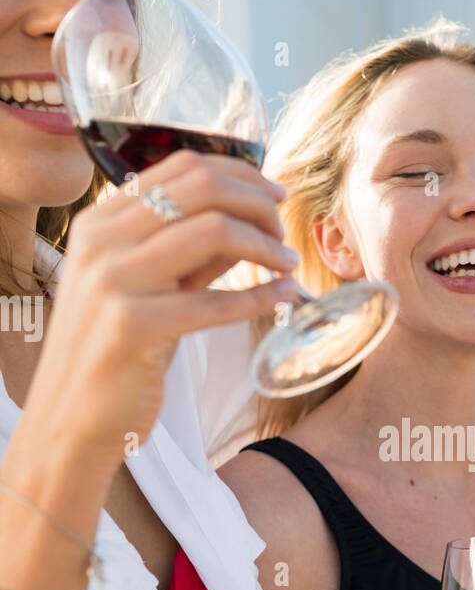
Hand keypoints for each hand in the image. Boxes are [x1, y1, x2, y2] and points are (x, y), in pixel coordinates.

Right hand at [25, 151, 299, 472]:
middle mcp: (102, 241)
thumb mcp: (147, 289)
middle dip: (258, 204)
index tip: (275, 194)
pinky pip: (215, 301)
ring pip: (213, 232)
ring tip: (289, 264)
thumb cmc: (114, 355)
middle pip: (202, 188)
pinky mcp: (133, 326)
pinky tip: (283, 297)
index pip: (182, 167)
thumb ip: (190, 253)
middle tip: (284, 231)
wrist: (70, 422)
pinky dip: (260, 296)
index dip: (241, 174)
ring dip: (265, 245)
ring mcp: (114, 281)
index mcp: (101, 222)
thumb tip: (249, 219)